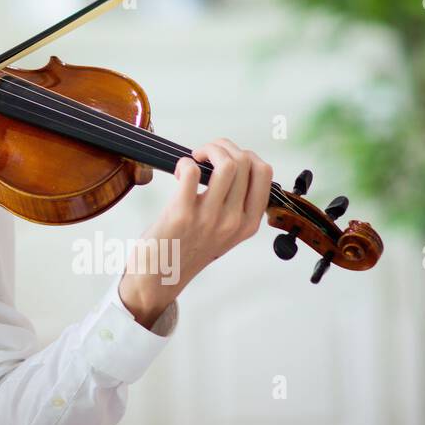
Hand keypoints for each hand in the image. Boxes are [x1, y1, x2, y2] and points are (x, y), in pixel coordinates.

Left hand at [119, 138, 273, 326]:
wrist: (159, 279)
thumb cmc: (188, 249)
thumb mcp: (225, 233)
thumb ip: (236, 206)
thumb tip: (233, 165)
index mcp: (249, 223)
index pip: (265, 173)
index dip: (244, 154)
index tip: (225, 158)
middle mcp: (234, 221)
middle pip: (246, 162)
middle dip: (223, 146)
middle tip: (204, 154)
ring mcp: (210, 218)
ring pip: (227, 164)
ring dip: (208, 150)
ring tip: (194, 159)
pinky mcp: (182, 215)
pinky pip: (191, 172)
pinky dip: (185, 162)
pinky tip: (179, 173)